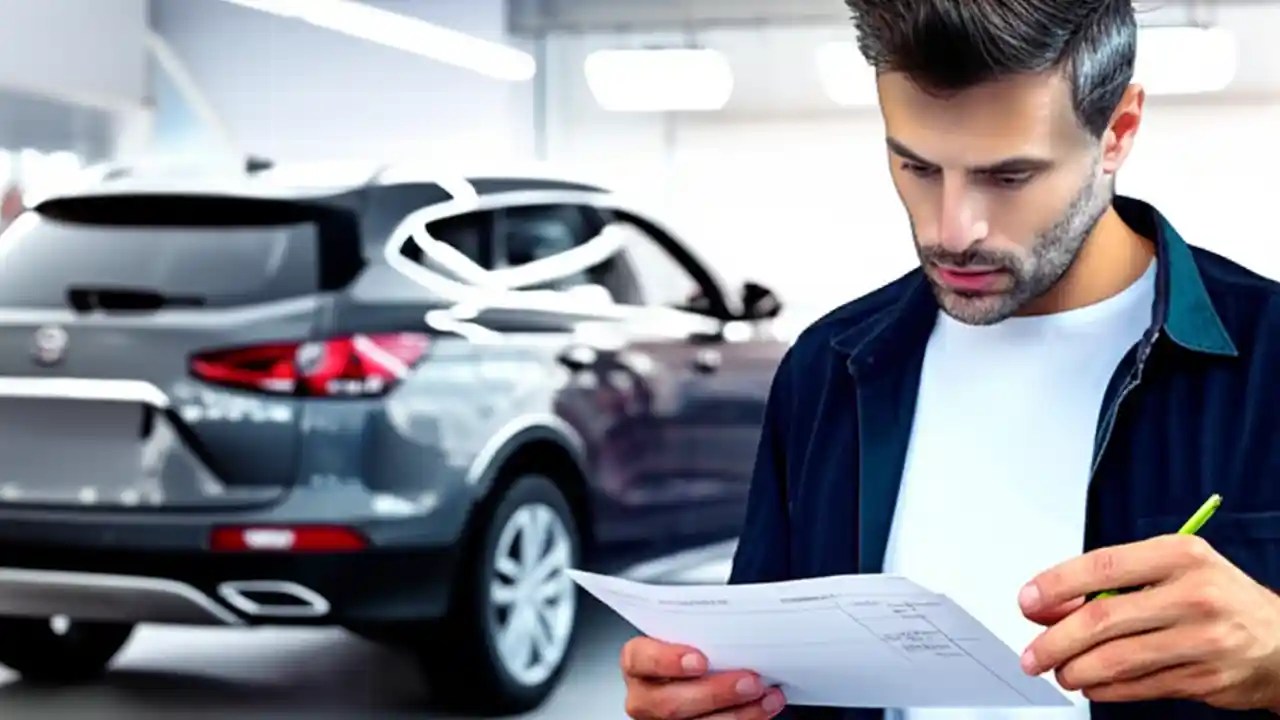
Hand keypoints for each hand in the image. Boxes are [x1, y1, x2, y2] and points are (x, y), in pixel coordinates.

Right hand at [620, 636, 786, 718]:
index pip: (641, 660)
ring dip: (737, 713)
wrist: (693, 674)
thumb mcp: (687, 634)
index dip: (668, 661)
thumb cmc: (692, 649)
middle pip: (670, 703)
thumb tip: (737, 623)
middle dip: (715, 692)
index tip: (700, 660)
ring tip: (765, 696)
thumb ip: (700, 633)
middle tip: (749, 680)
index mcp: (638, 662)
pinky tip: (762, 708)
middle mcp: (644, 697)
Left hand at [1018, 534, 1279, 711]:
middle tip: (1032, 653)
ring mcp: (1201, 640)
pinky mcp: (1203, 678)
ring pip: (1116, 659)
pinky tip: (1090, 683)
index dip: (1056, 585)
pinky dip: (1103, 689)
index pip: (1103, 566)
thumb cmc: (1216, 596)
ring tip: (1059, 670)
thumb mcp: (1170, 570)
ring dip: (1075, 669)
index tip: (1028, 600)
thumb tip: (1047, 606)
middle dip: (1055, 640)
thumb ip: (1110, 584)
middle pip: (1102, 619)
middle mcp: (1193, 595)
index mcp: (1180, 555)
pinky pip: (1136, 687)